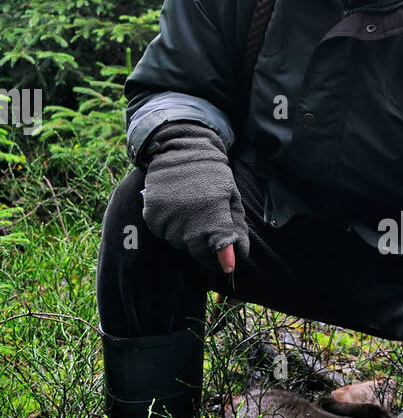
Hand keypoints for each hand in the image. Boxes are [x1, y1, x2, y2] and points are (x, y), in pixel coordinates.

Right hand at [141, 121, 249, 268]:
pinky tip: (176, 211)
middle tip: (206, 228)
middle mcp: (189, 218)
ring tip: (190, 214)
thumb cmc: (212, 175)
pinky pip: (161, 233)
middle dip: (204, 246)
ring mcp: (168, 217)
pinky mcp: (151, 214)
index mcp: (213, 212)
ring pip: (178, 243)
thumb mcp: (231, 197)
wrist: (180, 150)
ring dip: (185, 236)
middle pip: (196, 251)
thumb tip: (235, 259)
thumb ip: (235, 229)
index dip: (223, 258)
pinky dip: (169, 228)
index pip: (218, 247)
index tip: (228, 266)